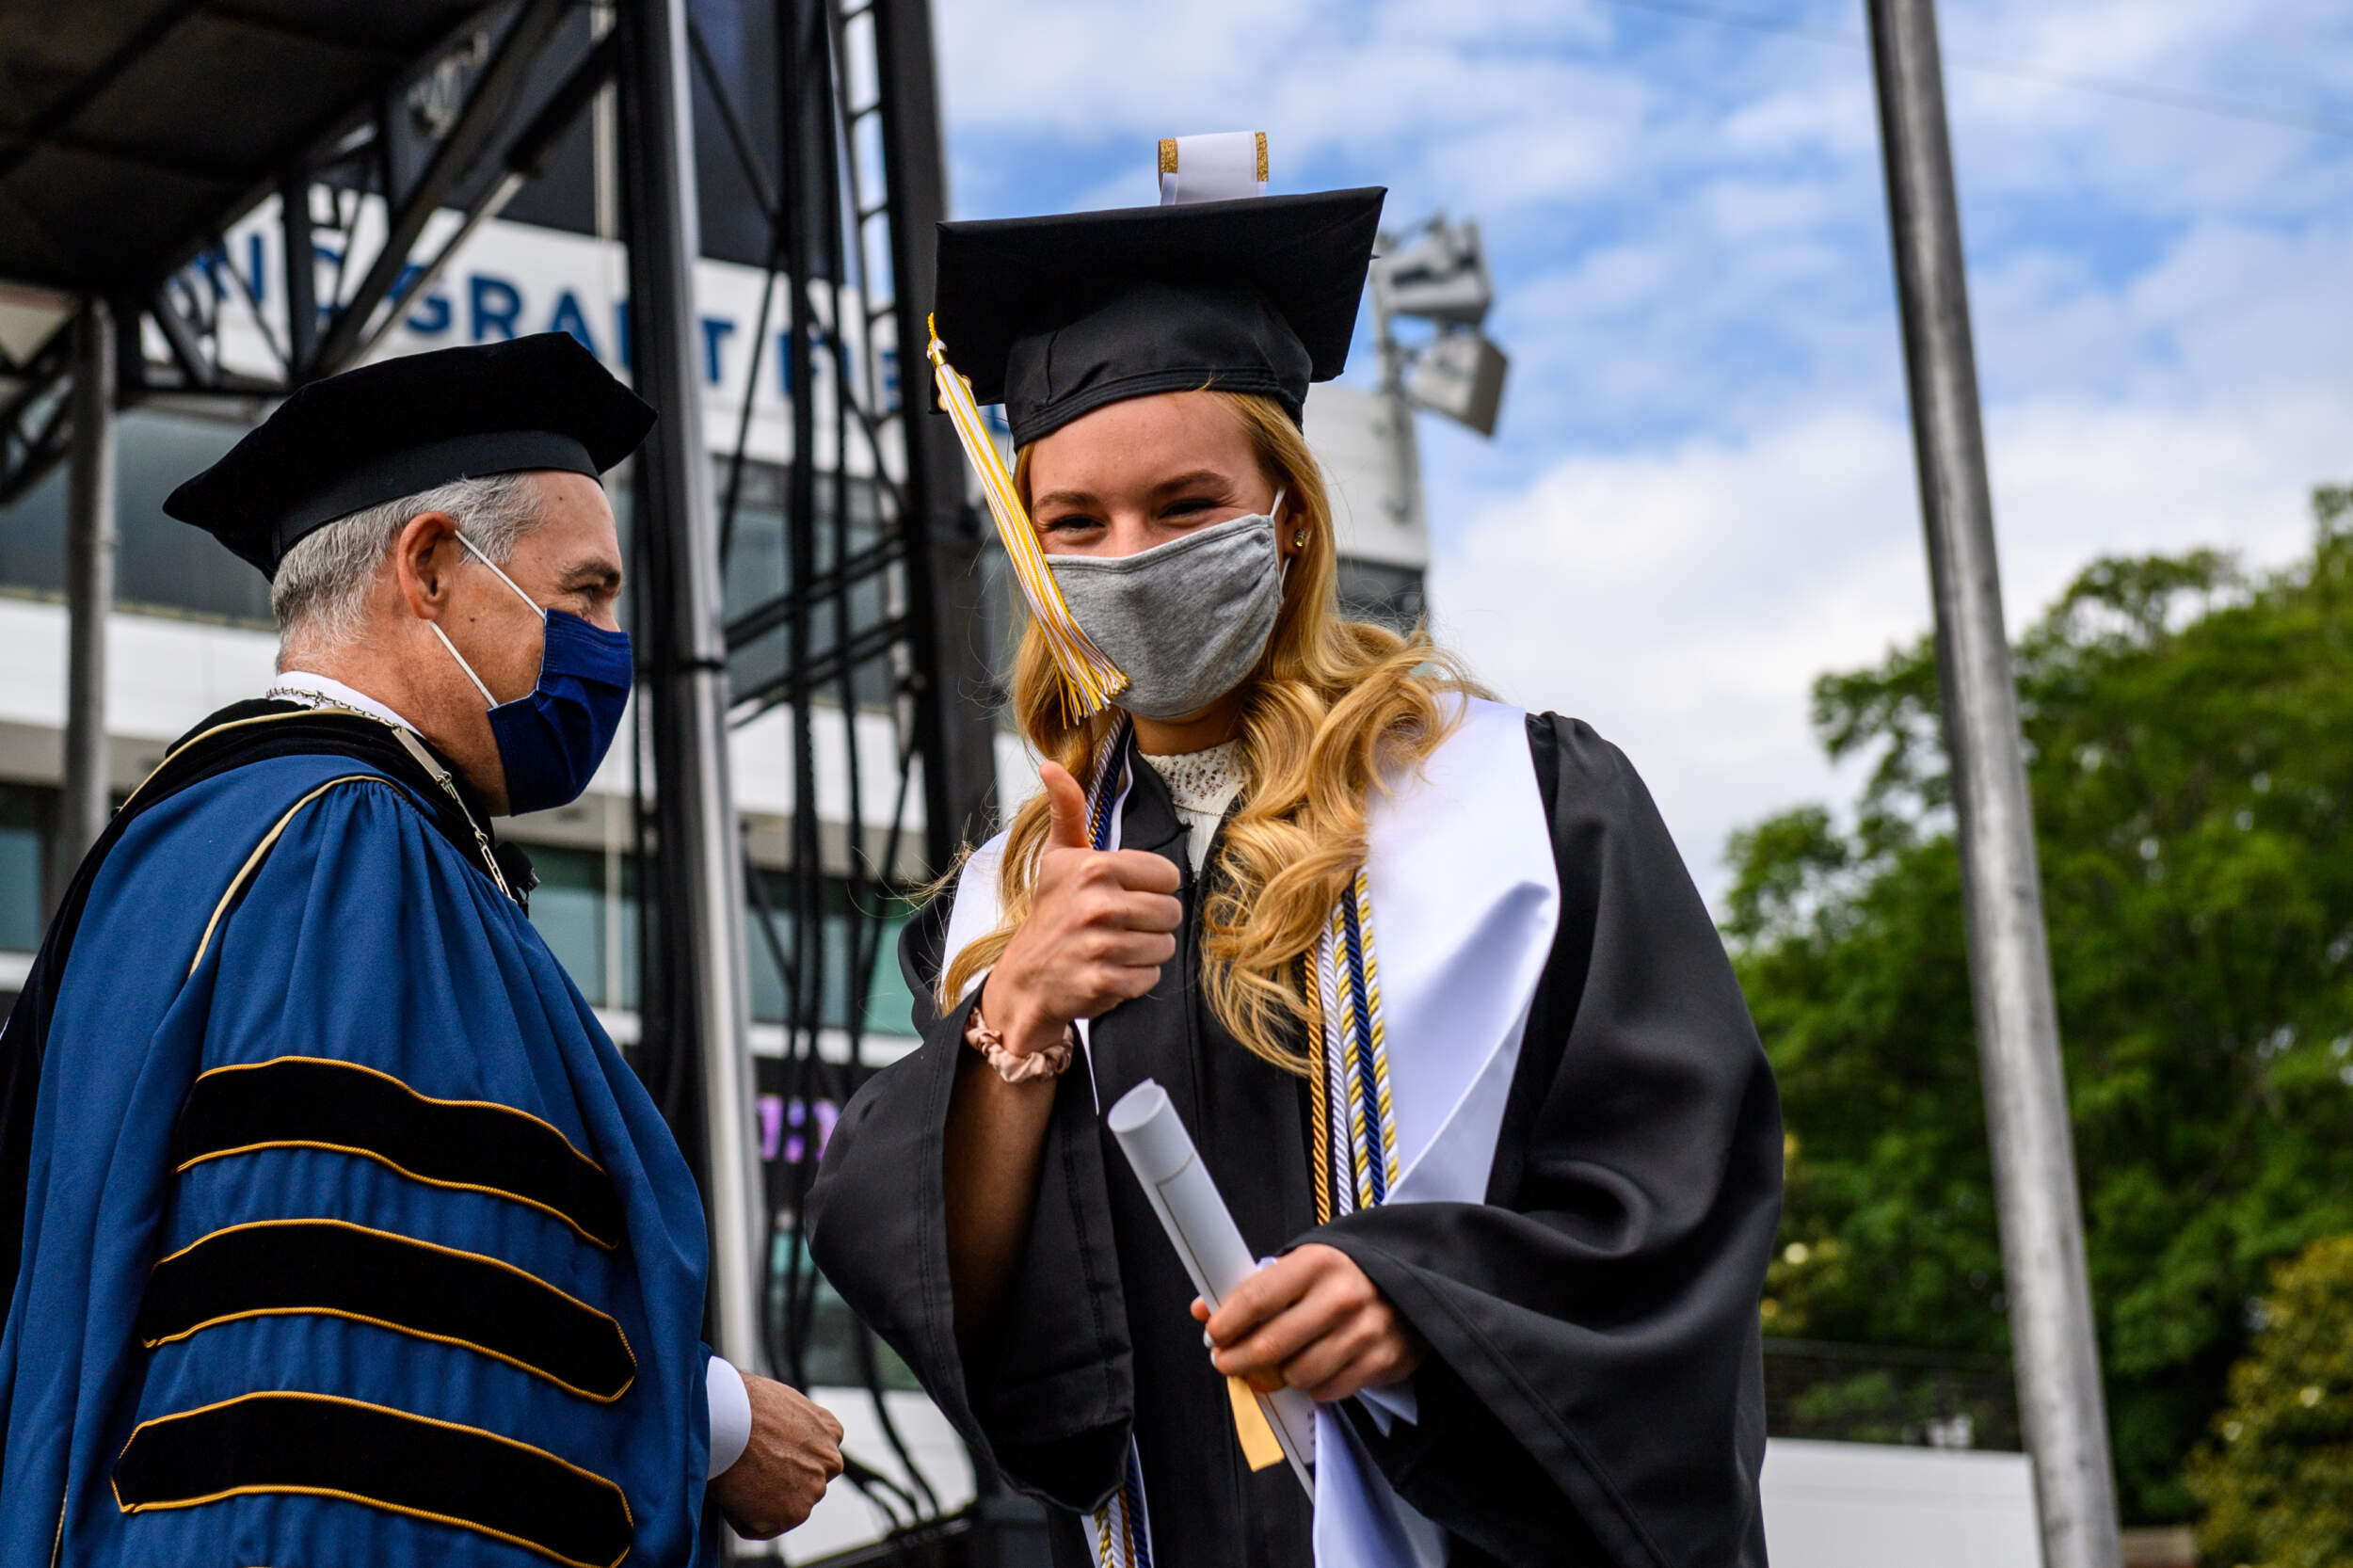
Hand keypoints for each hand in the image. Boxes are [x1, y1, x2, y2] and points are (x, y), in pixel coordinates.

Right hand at [709, 1373, 844, 1539]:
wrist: (727, 1417)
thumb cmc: (741, 1403)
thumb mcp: (781, 1403)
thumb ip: (792, 1426)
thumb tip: (775, 1440)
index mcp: (830, 1431)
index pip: (813, 1457)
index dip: (782, 1457)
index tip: (762, 1451)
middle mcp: (830, 1462)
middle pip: (800, 1484)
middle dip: (775, 1481)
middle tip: (745, 1465)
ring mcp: (814, 1490)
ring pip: (779, 1507)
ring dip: (757, 1499)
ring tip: (736, 1473)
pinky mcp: (792, 1515)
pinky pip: (757, 1526)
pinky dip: (739, 1515)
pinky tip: (731, 1489)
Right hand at [984, 761, 1182, 1054]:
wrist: (1025, 978)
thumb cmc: (1051, 912)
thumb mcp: (1058, 857)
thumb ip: (1067, 810)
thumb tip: (1052, 765)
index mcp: (1094, 868)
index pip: (1168, 875)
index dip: (1150, 887)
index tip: (1123, 894)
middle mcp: (1098, 905)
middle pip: (1171, 912)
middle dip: (1150, 921)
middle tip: (1118, 925)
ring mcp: (1101, 946)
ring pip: (1164, 946)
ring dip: (1144, 951)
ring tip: (1113, 947)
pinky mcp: (1104, 982)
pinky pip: (1151, 978)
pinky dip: (1135, 979)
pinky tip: (1109, 969)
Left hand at [1197, 1244, 1426, 1403]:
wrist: (1414, 1288)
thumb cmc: (1347, 1278)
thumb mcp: (1305, 1267)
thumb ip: (1257, 1287)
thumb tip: (1204, 1308)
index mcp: (1317, 1263)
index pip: (1256, 1297)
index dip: (1226, 1322)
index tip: (1214, 1335)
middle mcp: (1341, 1296)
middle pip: (1270, 1345)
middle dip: (1238, 1359)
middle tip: (1227, 1361)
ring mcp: (1364, 1331)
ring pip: (1297, 1374)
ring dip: (1282, 1374)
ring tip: (1283, 1360)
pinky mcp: (1380, 1361)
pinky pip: (1327, 1389)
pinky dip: (1314, 1385)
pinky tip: (1318, 1365)